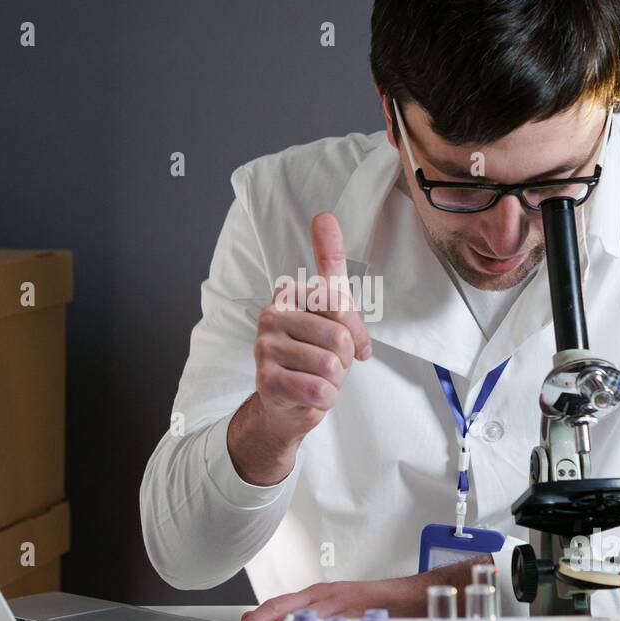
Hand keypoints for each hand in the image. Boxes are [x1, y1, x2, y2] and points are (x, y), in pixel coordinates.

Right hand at [228, 212, 372, 482]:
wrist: (286, 404)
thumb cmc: (312, 356)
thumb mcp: (333, 315)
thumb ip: (334, 269)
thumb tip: (323, 216)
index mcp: (288, 295)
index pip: (336, 298)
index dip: (355, 330)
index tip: (340, 299)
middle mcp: (271, 315)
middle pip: (339, 337)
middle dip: (343, 360)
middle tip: (327, 366)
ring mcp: (264, 347)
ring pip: (331, 365)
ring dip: (334, 381)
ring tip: (315, 378)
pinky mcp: (266, 380)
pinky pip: (320, 389)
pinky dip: (324, 399)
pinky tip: (308, 395)